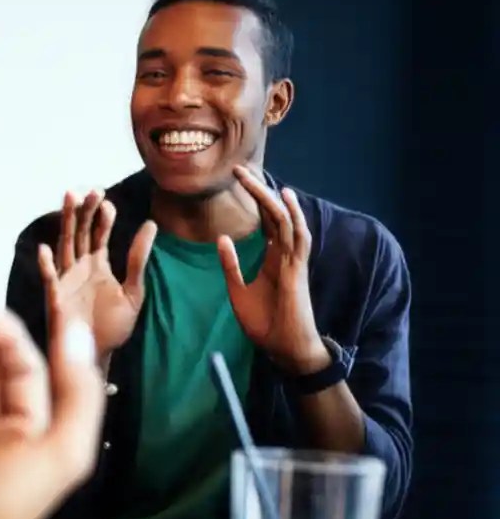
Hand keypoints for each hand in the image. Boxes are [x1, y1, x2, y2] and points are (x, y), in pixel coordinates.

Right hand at [40, 190, 155, 363]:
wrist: (100, 357)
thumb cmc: (113, 327)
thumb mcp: (134, 291)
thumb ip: (138, 259)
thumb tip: (151, 225)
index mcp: (97, 266)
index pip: (98, 234)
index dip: (102, 217)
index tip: (108, 200)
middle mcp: (79, 269)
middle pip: (80, 233)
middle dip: (85, 211)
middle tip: (91, 190)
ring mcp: (66, 282)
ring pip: (65, 246)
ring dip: (67, 223)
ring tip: (69, 198)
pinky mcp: (57, 300)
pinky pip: (50, 280)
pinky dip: (46, 266)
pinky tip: (44, 250)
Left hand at [218, 167, 328, 374]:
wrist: (284, 348)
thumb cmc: (265, 323)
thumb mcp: (238, 290)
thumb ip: (230, 265)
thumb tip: (221, 238)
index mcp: (272, 258)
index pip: (265, 220)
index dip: (253, 199)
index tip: (236, 180)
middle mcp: (285, 254)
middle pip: (273, 214)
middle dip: (257, 191)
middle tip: (238, 169)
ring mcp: (293, 260)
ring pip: (285, 220)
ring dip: (270, 198)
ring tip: (253, 177)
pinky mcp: (297, 270)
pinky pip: (298, 238)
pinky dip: (293, 217)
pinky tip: (285, 199)